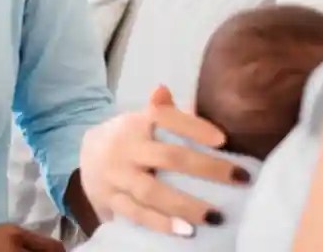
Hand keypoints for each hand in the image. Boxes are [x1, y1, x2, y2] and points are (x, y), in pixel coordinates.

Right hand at [79, 86, 245, 236]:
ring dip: (186, 205)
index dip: (193, 127)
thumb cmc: (126, 138)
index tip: (222, 140)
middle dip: (206, 169)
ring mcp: (117, 176)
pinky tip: (186, 231)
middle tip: (240, 178)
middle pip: (168, 157)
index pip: (164, 117)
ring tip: (216, 216)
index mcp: (136, 123)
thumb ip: (159, 108)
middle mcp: (125, 147)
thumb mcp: (138, 119)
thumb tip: (164, 90)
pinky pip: (137, 213)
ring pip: (152, 191)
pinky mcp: (110, 200)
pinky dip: (161, 223)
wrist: (82, 157)